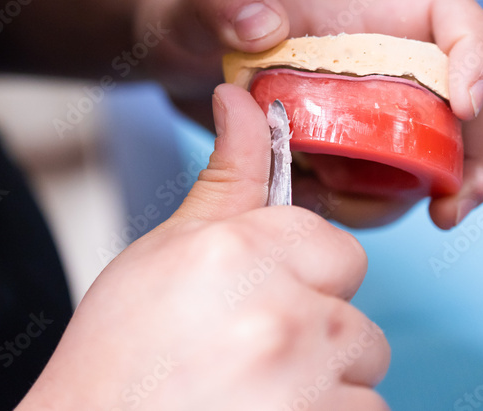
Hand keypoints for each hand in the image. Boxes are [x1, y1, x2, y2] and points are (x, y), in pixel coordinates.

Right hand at [18, 84, 389, 410]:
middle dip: (319, 335)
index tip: (266, 300)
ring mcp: (303, 382)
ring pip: (364, 372)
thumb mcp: (163, 254)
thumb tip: (241, 101)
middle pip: (354, 314)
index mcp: (238, 253)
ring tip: (257, 395)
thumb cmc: (117, 362)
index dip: (303, 277)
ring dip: (327, 387)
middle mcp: (279, 313)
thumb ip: (225, 180)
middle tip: (251, 356)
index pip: (334, 245)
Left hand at [136, 0, 482, 229]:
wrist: (175, 58)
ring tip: (341, 202)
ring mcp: (364, 118)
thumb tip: (264, 29)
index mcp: (367, 20)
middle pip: (464, 109)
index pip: (450, 18)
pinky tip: (308, 202)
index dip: (477, 53)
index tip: (462, 103)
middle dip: (474, 160)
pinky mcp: (340, 156)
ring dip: (406, 197)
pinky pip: (371, 193)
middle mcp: (381, 70)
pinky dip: (353, 209)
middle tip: (454, 207)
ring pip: (423, 164)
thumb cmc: (198, 12)